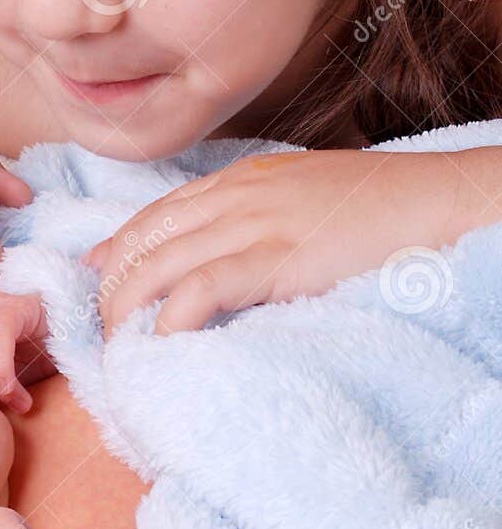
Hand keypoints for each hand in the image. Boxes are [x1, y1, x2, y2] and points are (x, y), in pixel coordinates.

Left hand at [82, 148, 467, 336]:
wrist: (435, 200)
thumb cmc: (380, 207)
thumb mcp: (304, 197)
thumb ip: (261, 217)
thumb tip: (230, 254)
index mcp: (242, 180)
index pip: (159, 213)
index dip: (119, 247)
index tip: (94, 275)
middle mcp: (235, 195)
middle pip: (146, 240)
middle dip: (111, 285)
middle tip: (97, 327)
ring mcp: (253, 223)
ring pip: (159, 264)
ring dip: (128, 310)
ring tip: (115, 348)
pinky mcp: (275, 257)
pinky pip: (202, 287)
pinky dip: (171, 318)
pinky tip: (160, 342)